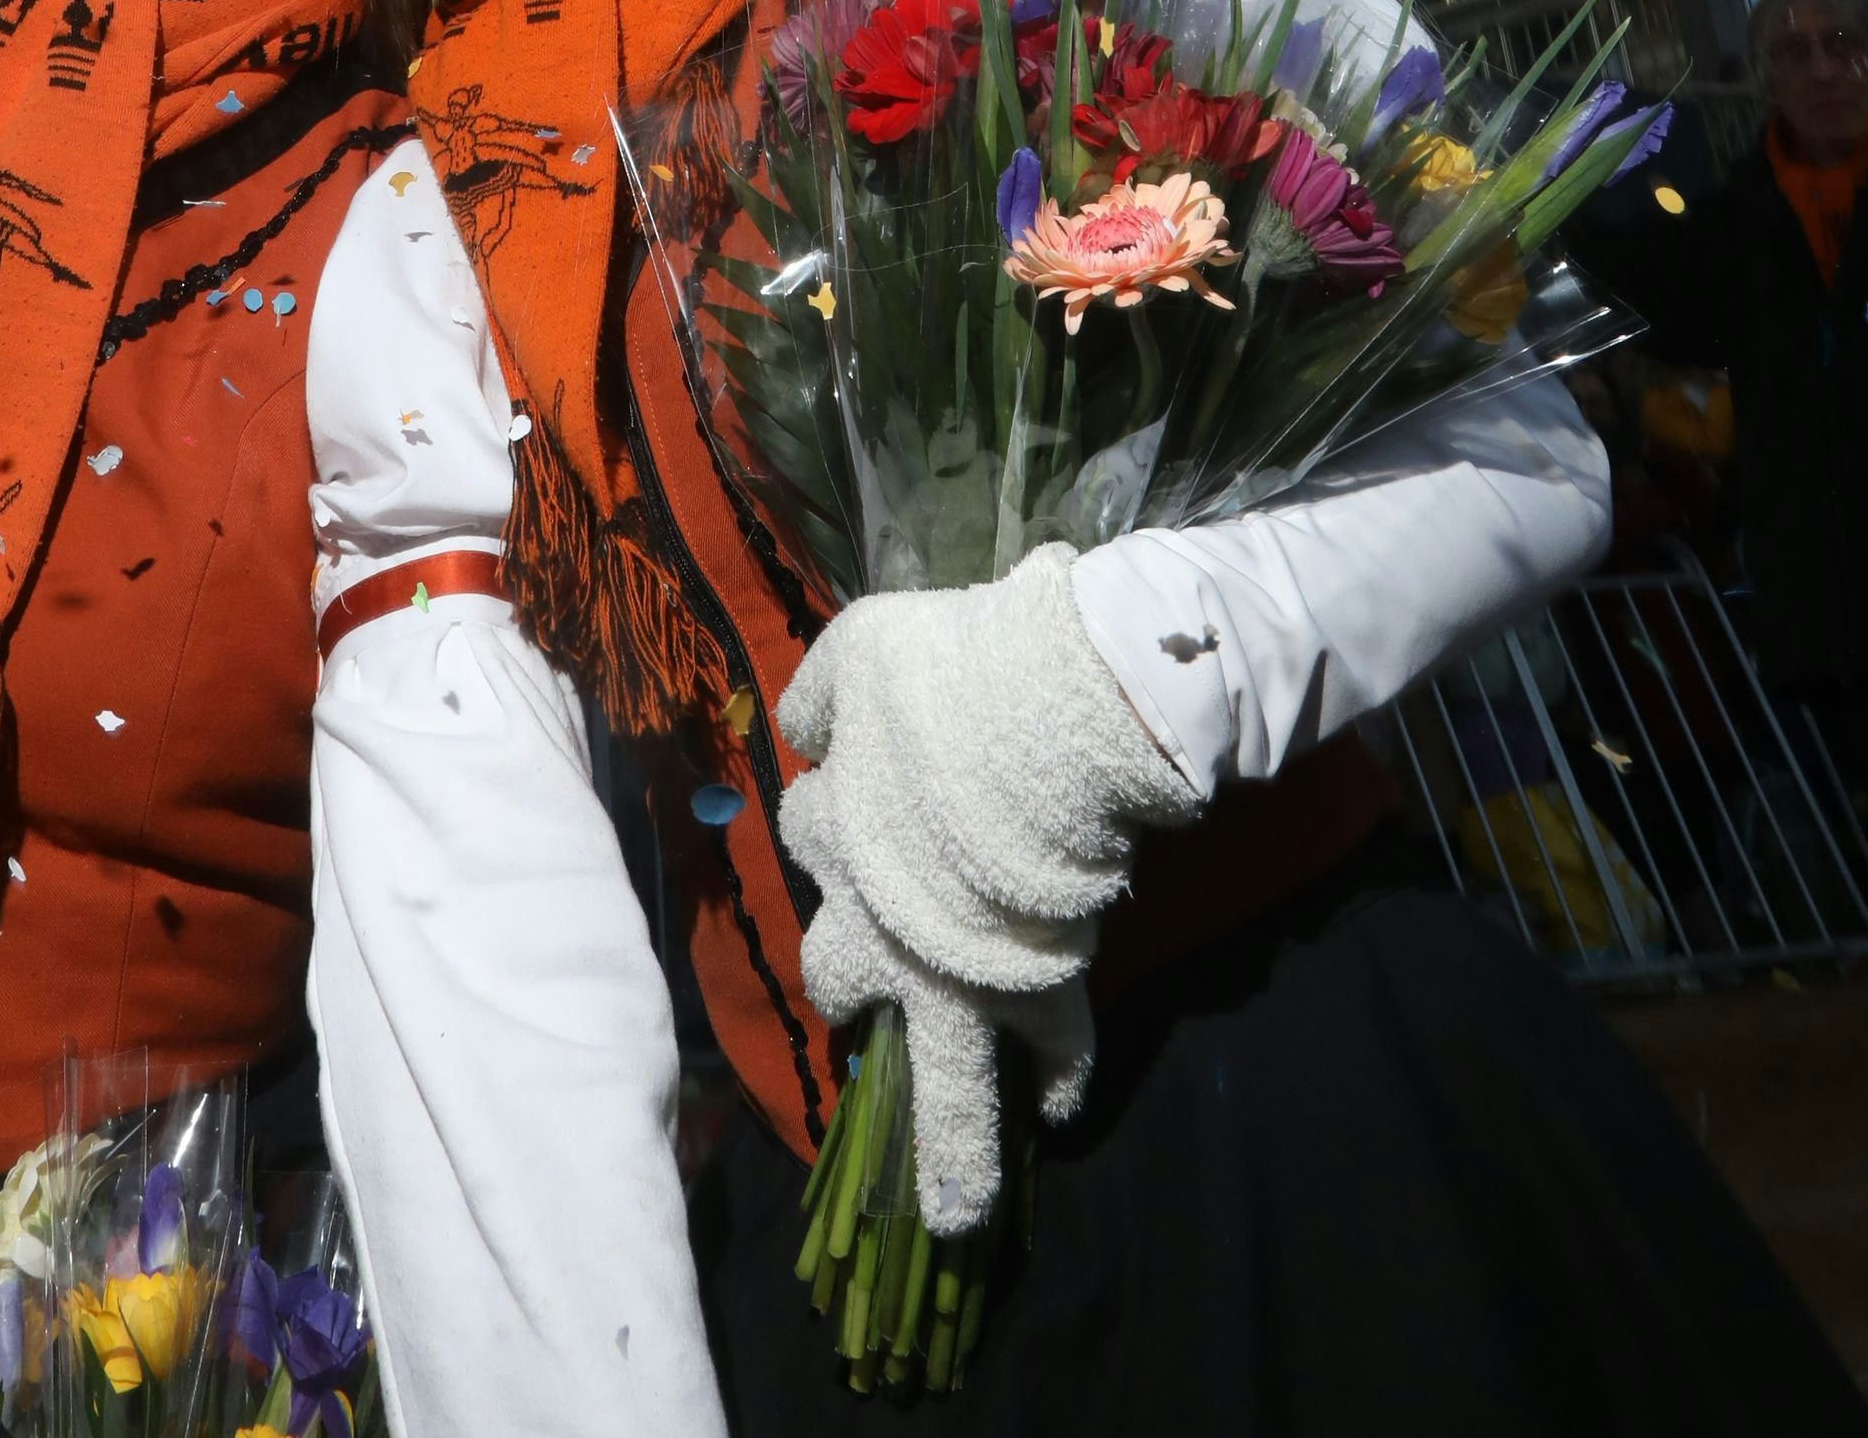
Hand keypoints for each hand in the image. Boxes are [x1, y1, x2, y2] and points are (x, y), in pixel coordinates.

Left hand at [776, 548, 1200, 1229]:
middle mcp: (882, 924)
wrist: (1044, 719)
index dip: (830, 810)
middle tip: (864, 984)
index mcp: (835, 838)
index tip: (851, 786)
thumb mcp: (856, 650)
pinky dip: (1062, 1082)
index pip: (806, 833)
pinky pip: (1057, 1051)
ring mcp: (960, 969)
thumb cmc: (946, 675)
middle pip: (837, 977)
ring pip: (941, 1082)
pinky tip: (1059, 1113)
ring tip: (948, 1216)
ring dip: (946, 1151)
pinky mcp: (1041, 982)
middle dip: (847, 982)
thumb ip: (820, 694)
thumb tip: (805, 729)